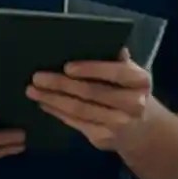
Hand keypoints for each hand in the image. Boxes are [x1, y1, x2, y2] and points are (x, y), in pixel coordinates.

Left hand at [26, 48, 151, 151]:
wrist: (145, 131)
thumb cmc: (130, 91)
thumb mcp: (130, 73)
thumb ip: (114, 58)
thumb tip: (93, 40)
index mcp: (140, 81)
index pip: (115, 72)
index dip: (91, 69)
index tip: (67, 67)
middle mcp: (133, 104)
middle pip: (91, 92)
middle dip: (61, 84)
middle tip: (37, 77)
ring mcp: (118, 124)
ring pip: (79, 110)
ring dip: (52, 100)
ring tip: (32, 91)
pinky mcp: (103, 139)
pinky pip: (75, 123)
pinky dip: (57, 112)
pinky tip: (44, 104)